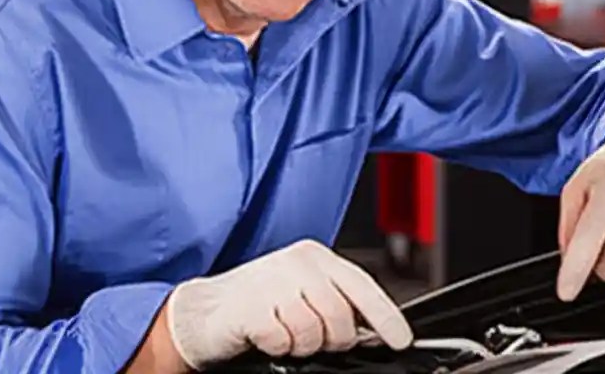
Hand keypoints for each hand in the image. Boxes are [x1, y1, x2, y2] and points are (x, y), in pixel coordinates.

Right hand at [165, 239, 413, 368]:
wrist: (203, 311)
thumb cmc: (257, 303)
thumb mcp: (302, 293)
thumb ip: (336, 303)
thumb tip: (373, 331)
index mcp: (314, 256)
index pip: (362, 286)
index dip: (386, 317)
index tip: (401, 340)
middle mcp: (296, 264)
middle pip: (341, 317)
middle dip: (334, 340)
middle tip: (313, 340)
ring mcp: (273, 283)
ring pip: (314, 333)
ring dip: (301, 345)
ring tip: (284, 334)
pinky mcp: (251, 307)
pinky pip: (284, 342)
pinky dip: (277, 348)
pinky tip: (265, 336)